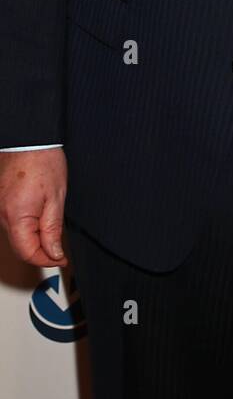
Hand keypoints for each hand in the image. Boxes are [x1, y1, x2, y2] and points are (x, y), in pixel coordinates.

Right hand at [0, 147, 67, 266]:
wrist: (30, 138)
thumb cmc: (43, 161)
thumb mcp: (57, 198)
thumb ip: (52, 229)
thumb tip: (53, 253)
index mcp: (16, 216)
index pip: (27, 252)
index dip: (46, 260)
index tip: (61, 258)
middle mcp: (0, 214)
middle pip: (20, 244)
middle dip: (41, 248)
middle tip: (59, 245)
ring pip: (15, 233)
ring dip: (33, 235)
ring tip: (50, 222)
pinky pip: (10, 220)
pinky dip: (24, 223)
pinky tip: (38, 213)